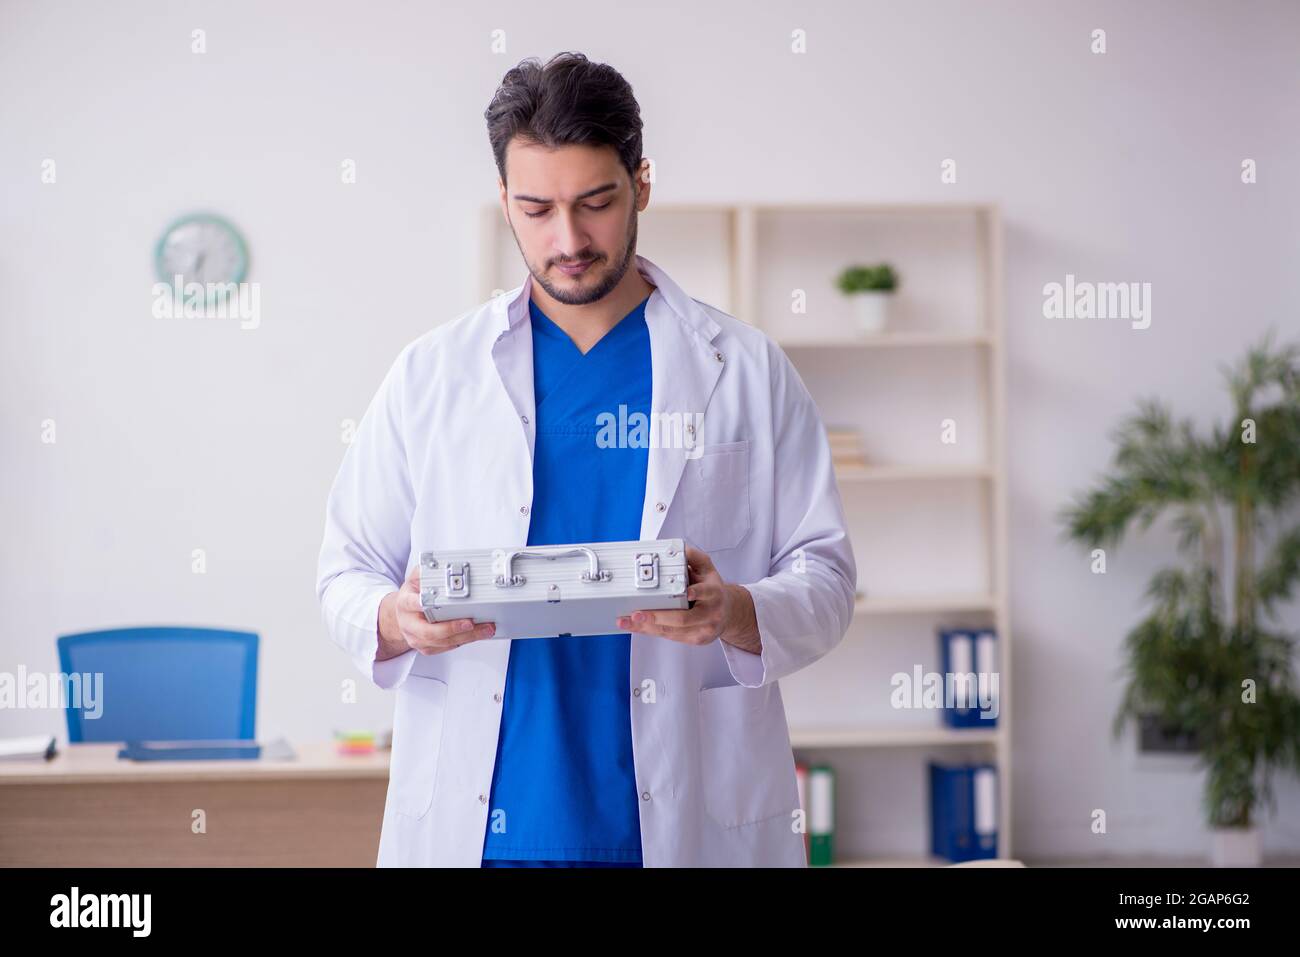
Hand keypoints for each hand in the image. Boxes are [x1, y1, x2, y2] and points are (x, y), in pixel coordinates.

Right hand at [378, 563, 495, 657]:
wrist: (401, 618)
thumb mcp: (414, 580)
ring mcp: (417, 639)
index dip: (420, 604)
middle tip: (470, 623)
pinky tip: (478, 634)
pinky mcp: (428, 648)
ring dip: (466, 637)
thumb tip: (439, 564)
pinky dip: (465, 640)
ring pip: (442, 642)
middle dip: (451, 628)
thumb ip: (424, 571)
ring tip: (485, 629)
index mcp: (405, 604)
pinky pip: (448, 647)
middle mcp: (409, 625)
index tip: (430, 602)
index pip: (411, 604)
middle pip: (429, 632)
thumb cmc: (411, 598)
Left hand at [615, 545, 760, 650]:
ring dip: (647, 627)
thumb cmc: (713, 589)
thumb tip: (677, 548)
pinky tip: (637, 626)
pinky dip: (651, 631)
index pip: (706, 593)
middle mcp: (710, 614)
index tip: (687, 593)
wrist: (728, 613)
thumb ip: (693, 557)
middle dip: (658, 617)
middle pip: (683, 619)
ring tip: (628, 621)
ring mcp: (703, 630)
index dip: (697, 593)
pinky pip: (670, 637)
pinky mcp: (695, 640)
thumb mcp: (708, 569)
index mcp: (714, 593)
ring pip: (672, 631)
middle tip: (637, 613)